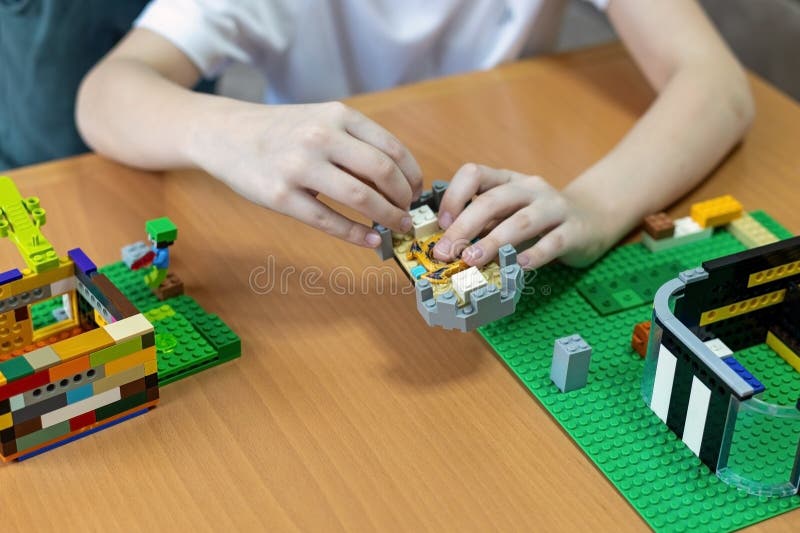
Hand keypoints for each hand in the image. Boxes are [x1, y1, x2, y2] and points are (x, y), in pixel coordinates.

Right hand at [193, 100, 422, 247]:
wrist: (226, 134)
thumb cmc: (283, 132)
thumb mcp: (321, 121)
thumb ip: (356, 144)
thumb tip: (398, 182)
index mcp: (338, 116)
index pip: (392, 148)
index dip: (412, 176)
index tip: (416, 192)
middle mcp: (321, 137)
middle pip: (382, 173)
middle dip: (403, 199)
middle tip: (406, 213)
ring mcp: (299, 166)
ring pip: (360, 197)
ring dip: (386, 217)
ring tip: (395, 227)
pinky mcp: (281, 196)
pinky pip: (328, 220)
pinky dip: (356, 234)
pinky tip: (370, 240)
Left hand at [432, 164, 615, 268]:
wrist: (592, 219)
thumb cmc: (539, 220)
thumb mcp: (509, 213)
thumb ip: (483, 224)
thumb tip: (445, 245)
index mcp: (508, 180)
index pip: (475, 174)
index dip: (454, 196)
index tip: (441, 223)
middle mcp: (530, 189)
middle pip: (494, 201)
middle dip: (465, 227)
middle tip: (446, 252)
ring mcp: (554, 208)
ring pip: (521, 221)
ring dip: (493, 242)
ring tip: (472, 261)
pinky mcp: (575, 231)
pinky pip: (553, 242)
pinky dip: (534, 255)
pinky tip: (517, 267)